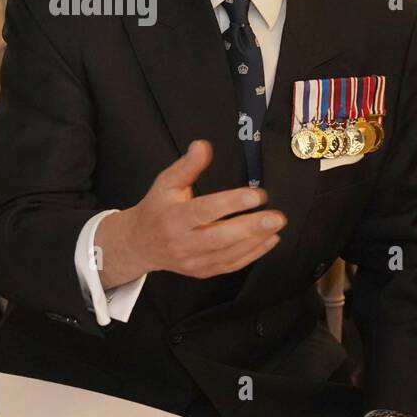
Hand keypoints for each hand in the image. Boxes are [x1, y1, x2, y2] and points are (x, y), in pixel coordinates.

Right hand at [94, 140, 284, 287]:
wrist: (139, 244)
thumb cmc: (157, 209)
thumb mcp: (166, 183)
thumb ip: (187, 166)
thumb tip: (203, 145)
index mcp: (174, 217)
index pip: (206, 210)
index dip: (232, 203)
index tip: (257, 195)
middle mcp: (183, 242)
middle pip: (221, 236)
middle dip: (252, 227)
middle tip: (277, 216)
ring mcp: (193, 260)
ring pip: (230, 253)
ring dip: (257, 240)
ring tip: (277, 225)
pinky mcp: (202, 271)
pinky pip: (231, 265)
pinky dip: (253, 254)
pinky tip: (269, 240)